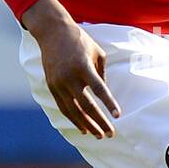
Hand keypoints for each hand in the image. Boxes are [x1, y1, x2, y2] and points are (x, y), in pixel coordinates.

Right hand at [21, 0, 120, 138]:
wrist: (53, 32)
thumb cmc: (80, 41)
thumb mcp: (97, 53)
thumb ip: (102, 74)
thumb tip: (105, 95)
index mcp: (83, 66)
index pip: (98, 88)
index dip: (108, 103)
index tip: (117, 115)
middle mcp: (69, 76)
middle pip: (86, 105)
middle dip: (99, 121)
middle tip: (110, 134)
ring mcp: (58, 83)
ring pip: (73, 110)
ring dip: (86, 124)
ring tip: (98, 135)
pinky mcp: (51, 86)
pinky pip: (63, 107)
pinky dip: (73, 119)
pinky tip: (83, 127)